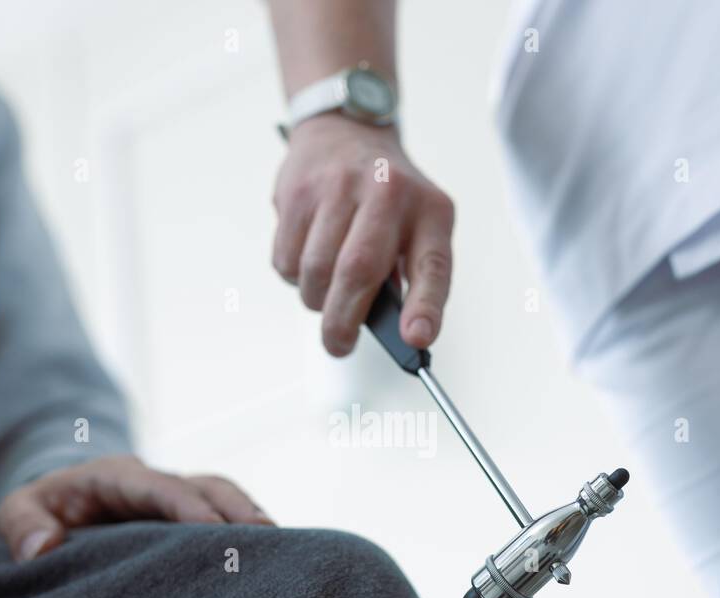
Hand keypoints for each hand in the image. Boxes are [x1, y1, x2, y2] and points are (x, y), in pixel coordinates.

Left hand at [0, 455, 274, 560]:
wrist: (57, 503)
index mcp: (118, 477)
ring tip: (286, 556)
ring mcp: (181, 500)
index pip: (160, 487)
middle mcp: (158, 484)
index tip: (211, 528)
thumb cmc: (40, 510)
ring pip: (228, 501)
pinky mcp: (194, 520)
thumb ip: (23, 524)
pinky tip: (274, 567)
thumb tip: (44, 547)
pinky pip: (228, 522)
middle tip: (269, 540)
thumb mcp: (16, 510)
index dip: (187, 505)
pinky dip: (251, 539)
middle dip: (240, 510)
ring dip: (254, 524)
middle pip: (210, 486)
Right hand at [272, 113, 454, 356]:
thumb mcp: (420, 225)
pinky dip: (295, 277)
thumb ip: (413, 275)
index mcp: (428, 210)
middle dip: (343, 322)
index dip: (425, 306)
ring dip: (316, 299)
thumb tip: (398, 331)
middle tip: (339, 344)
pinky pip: (286, 260)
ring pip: (314, 272)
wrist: (346, 131)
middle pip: (357, 272)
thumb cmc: (388, 197)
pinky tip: (309, 258)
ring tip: (327, 290)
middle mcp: (386, 192)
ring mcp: (337, 188)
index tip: (416, 339)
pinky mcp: (297, 193)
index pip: (432, 263)